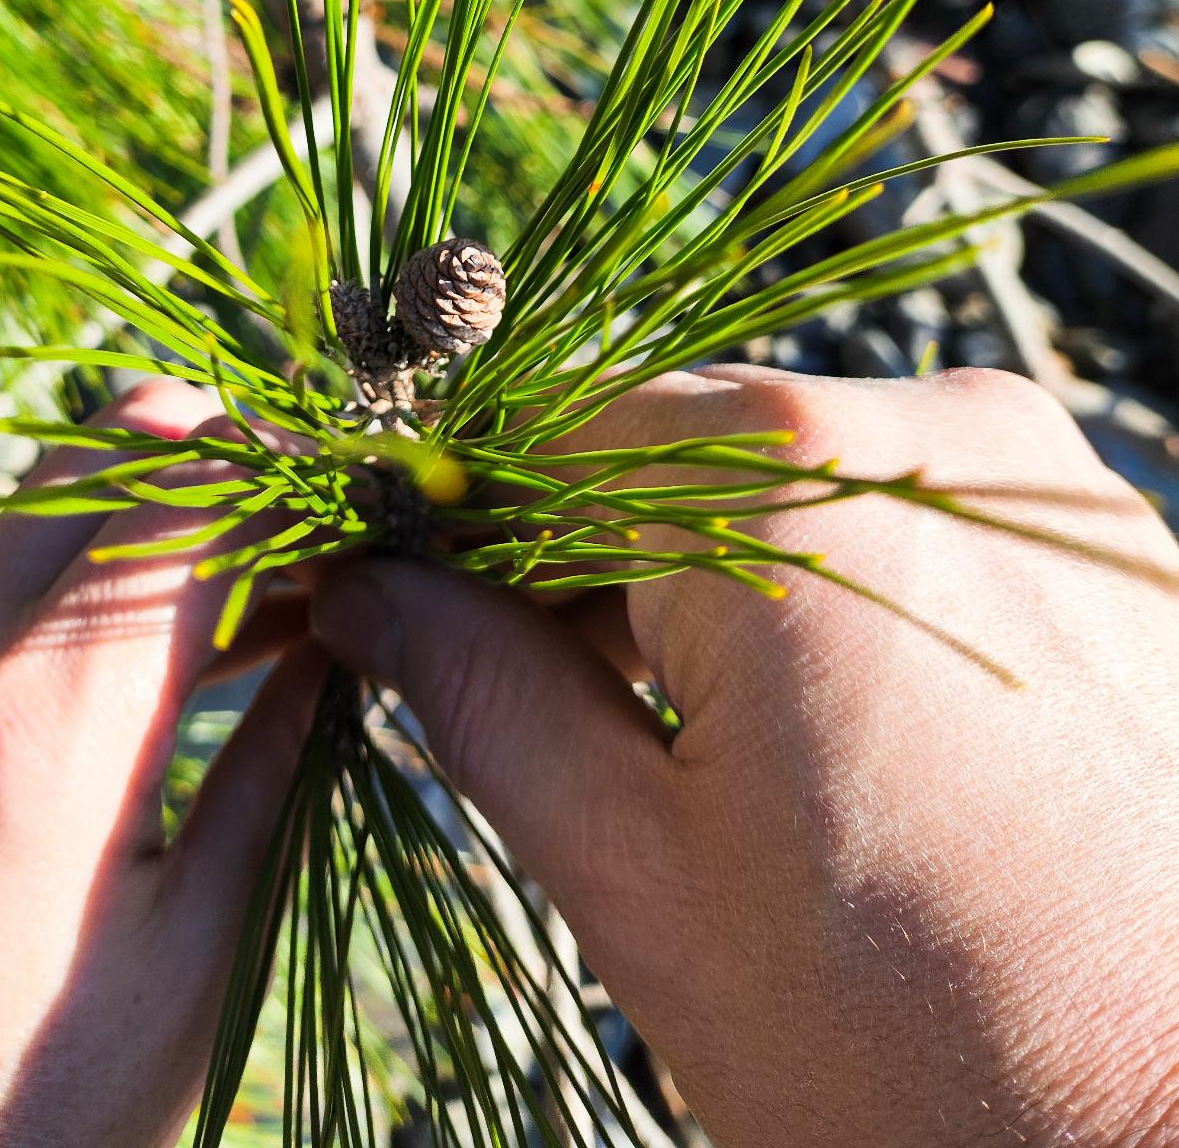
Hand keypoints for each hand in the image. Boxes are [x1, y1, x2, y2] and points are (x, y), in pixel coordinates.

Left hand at [0, 380, 321, 1147]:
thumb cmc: (20, 1121)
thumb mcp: (195, 957)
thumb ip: (276, 769)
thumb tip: (346, 645)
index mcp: (45, 721)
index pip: (197, 484)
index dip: (303, 478)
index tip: (375, 521)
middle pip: (113, 443)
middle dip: (234, 464)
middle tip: (323, 546)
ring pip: (53, 499)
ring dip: (168, 520)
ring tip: (279, 606)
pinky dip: (95, 581)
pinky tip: (176, 658)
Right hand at [312, 366, 1178, 1147]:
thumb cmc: (924, 1050)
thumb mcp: (643, 878)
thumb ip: (482, 695)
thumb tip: (368, 590)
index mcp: (788, 478)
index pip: (549, 431)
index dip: (465, 523)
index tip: (410, 607)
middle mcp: (935, 422)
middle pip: (679, 451)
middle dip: (591, 565)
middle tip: (548, 709)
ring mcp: (1048, 474)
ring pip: (800, 488)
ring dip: (719, 588)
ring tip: (713, 758)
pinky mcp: (1116, 541)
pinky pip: (921, 521)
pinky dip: (845, 598)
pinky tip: (842, 742)